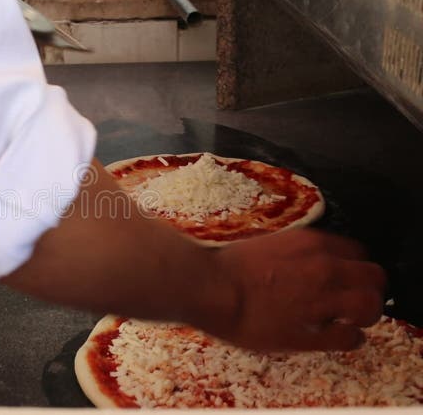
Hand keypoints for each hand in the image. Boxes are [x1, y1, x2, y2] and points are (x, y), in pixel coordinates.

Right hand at [207, 229, 385, 351]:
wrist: (208, 286)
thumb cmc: (225, 266)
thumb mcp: (266, 244)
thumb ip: (293, 252)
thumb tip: (301, 263)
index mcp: (311, 243)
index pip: (357, 252)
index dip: (352, 267)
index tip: (344, 277)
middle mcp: (323, 268)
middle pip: (374, 277)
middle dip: (367, 288)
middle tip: (353, 299)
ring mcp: (321, 301)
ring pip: (371, 306)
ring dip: (366, 313)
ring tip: (351, 319)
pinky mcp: (312, 332)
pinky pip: (352, 338)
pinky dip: (351, 338)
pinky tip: (338, 337)